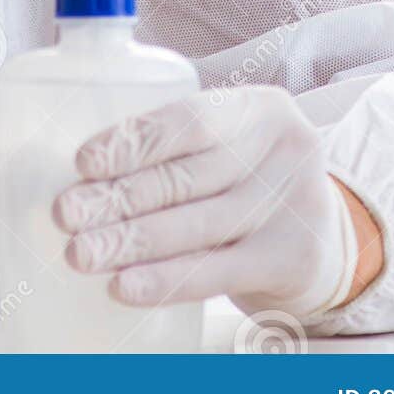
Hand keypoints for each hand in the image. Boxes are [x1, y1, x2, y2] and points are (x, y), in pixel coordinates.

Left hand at [52, 85, 364, 318]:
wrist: (327, 236)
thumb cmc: (250, 176)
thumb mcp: (230, 141)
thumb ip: (175, 143)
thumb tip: (81, 171)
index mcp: (259, 107)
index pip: (189, 121)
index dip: (135, 141)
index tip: (83, 163)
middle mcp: (283, 152)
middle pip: (186, 178)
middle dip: (119, 197)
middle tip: (65, 214)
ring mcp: (292, 208)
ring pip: (195, 228)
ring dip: (130, 243)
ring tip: (81, 254)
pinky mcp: (291, 262)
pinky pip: (216, 274)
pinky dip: (164, 281)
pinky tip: (124, 287)